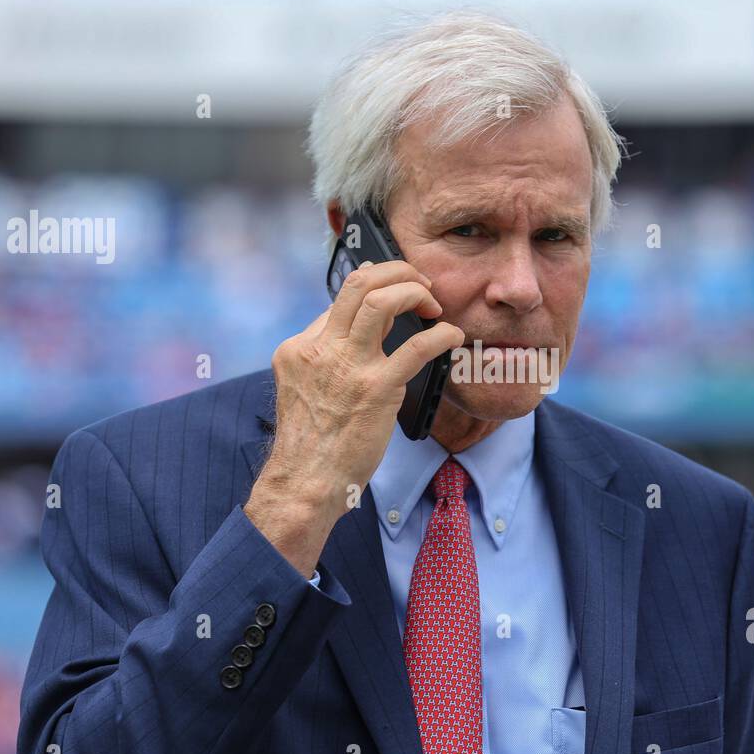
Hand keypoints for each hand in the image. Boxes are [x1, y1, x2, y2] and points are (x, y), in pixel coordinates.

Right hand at [244, 260, 463, 576]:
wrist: (307, 482)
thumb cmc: (312, 445)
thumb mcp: (306, 390)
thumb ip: (330, 361)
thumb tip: (370, 337)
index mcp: (300, 348)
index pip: (342, 300)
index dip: (375, 290)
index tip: (398, 295)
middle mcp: (321, 349)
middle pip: (358, 283)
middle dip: (397, 271)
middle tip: (421, 283)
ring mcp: (348, 366)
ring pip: (381, 299)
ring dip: (414, 290)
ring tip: (433, 303)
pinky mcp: (376, 389)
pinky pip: (417, 346)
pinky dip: (442, 334)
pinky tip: (453, 336)